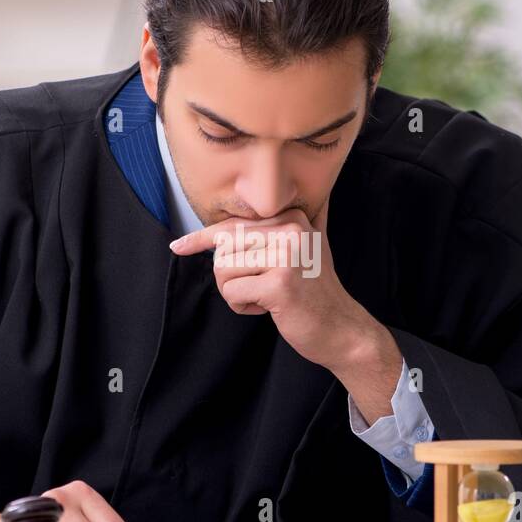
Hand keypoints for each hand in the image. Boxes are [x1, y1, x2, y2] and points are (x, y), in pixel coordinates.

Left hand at [167, 200, 372, 372]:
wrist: (342, 329)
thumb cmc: (318, 292)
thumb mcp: (312, 248)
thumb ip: (300, 220)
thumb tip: (300, 193)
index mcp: (293, 218)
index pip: (233, 224)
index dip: (201, 237)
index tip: (178, 246)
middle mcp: (291, 230)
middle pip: (224, 246)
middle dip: (228, 275)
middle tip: (255, 289)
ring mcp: (287, 256)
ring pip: (224, 269)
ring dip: (235, 293)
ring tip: (264, 298)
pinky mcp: (279, 284)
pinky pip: (233, 292)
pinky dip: (243, 307)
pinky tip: (268, 309)